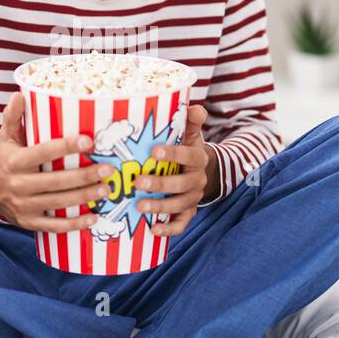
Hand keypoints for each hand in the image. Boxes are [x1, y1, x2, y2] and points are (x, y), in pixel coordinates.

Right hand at [0, 91, 112, 232]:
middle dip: (84, 176)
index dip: (66, 146)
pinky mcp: (29, 222)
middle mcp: (19, 184)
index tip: (88, 141)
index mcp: (15, 161)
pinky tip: (93, 218)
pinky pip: (54, 226)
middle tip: (107, 169)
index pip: (43, 152)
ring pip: (58, 203)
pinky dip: (74, 225)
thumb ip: (13, 117)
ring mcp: (23, 206)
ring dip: (84, 197)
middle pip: (56, 181)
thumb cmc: (4, 159)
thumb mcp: (5, 137)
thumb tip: (19, 94)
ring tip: (106, 190)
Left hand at [133, 103, 214, 237]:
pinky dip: (169, 229)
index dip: (173, 154)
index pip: (188, 156)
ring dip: (160, 207)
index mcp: (198, 158)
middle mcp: (198, 180)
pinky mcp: (188, 213)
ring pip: (180, 205)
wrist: (200, 171)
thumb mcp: (191, 133)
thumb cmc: (187, 148)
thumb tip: (195, 107)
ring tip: (139, 206)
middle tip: (138, 181)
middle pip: (182, 184)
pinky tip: (152, 229)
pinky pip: (182, 224)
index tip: (154, 151)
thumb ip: (191, 120)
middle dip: (160, 184)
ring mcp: (193, 198)